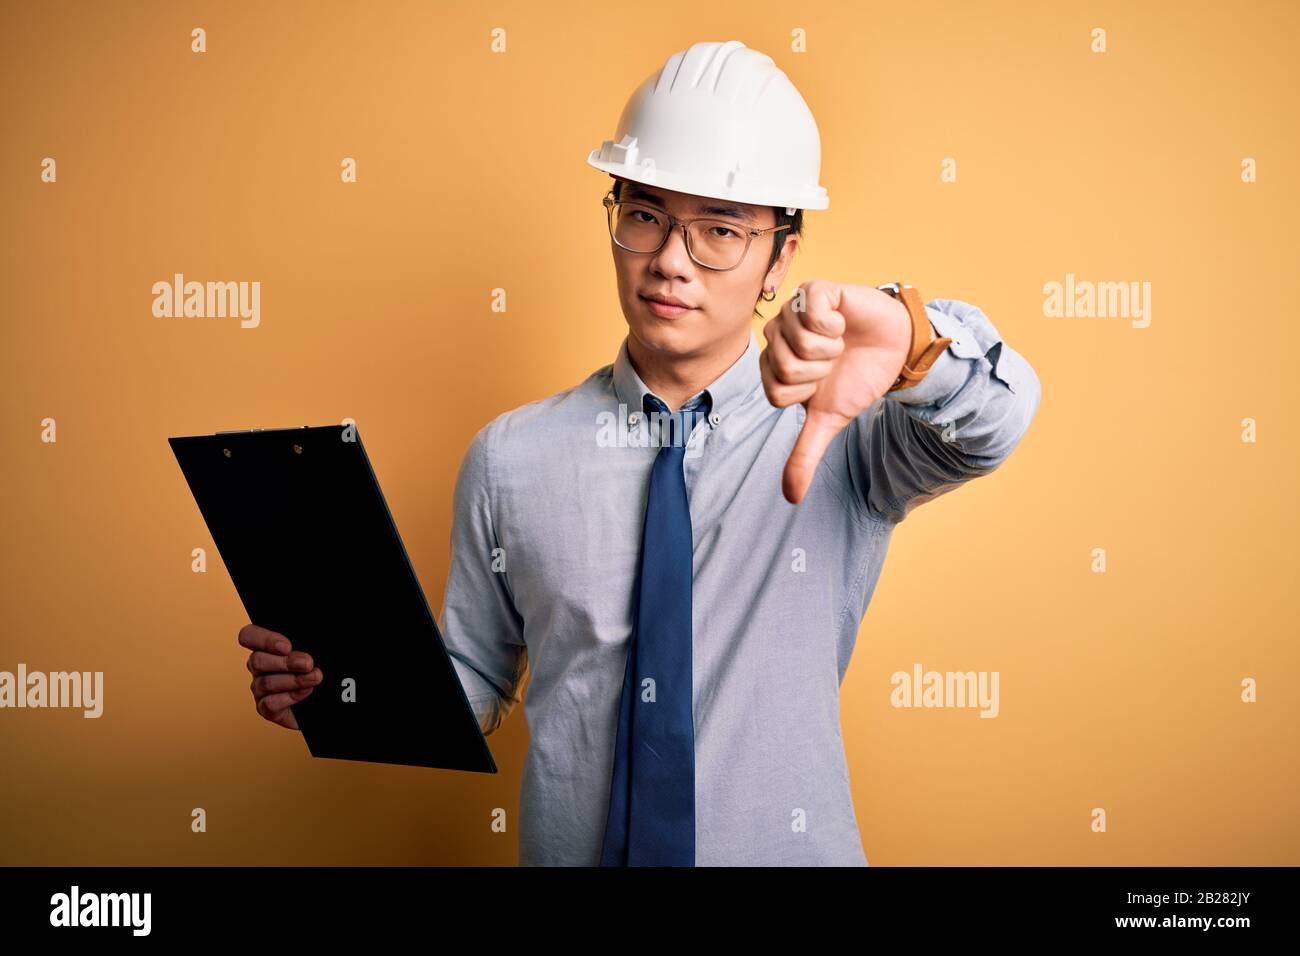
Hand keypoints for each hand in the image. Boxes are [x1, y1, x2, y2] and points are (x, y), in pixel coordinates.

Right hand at [238, 624, 321, 730]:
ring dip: (294, 680)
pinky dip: (290, 697)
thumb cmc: (319, 667)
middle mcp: (259, 667)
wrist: (329, 698)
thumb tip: (307, 645)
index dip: (264, 640)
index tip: (288, 647)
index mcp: (266, 647)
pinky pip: (270, 703)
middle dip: (286, 662)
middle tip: (308, 664)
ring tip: (315, 678)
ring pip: (266, 683)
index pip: (248, 636)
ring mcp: (259, 688)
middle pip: (256, 661)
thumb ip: (307, 642)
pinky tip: (306, 691)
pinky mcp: (265, 708)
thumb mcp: (316, 650)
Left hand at [760, 279, 912, 504]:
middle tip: (834, 361)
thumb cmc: (857, 379)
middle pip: (784, 368)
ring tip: (839, 342)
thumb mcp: (830, 420)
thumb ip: (805, 454)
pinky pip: (811, 313)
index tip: (823, 382)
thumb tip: (791, 497)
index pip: (775, 392)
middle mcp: (777, 337)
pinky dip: (834, 325)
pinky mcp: (815, 291)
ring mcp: (794, 312)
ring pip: (798, 343)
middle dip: (820, 371)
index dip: (807, 392)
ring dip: (830, 349)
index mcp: (773, 367)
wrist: (895, 350)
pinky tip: (841, 322)